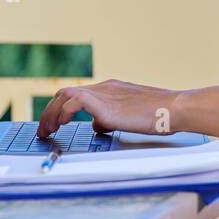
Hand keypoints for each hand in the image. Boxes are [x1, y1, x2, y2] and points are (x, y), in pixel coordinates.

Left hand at [36, 79, 180, 138]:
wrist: (173, 108)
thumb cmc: (159, 114)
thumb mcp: (129, 116)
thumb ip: (109, 119)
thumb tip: (96, 126)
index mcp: (109, 90)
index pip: (76, 94)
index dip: (60, 108)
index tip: (54, 123)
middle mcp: (103, 88)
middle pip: (65, 93)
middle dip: (49, 112)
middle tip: (44, 130)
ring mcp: (104, 94)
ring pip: (65, 95)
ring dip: (51, 113)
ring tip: (47, 130)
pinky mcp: (106, 105)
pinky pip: (75, 102)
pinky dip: (64, 112)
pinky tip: (63, 124)